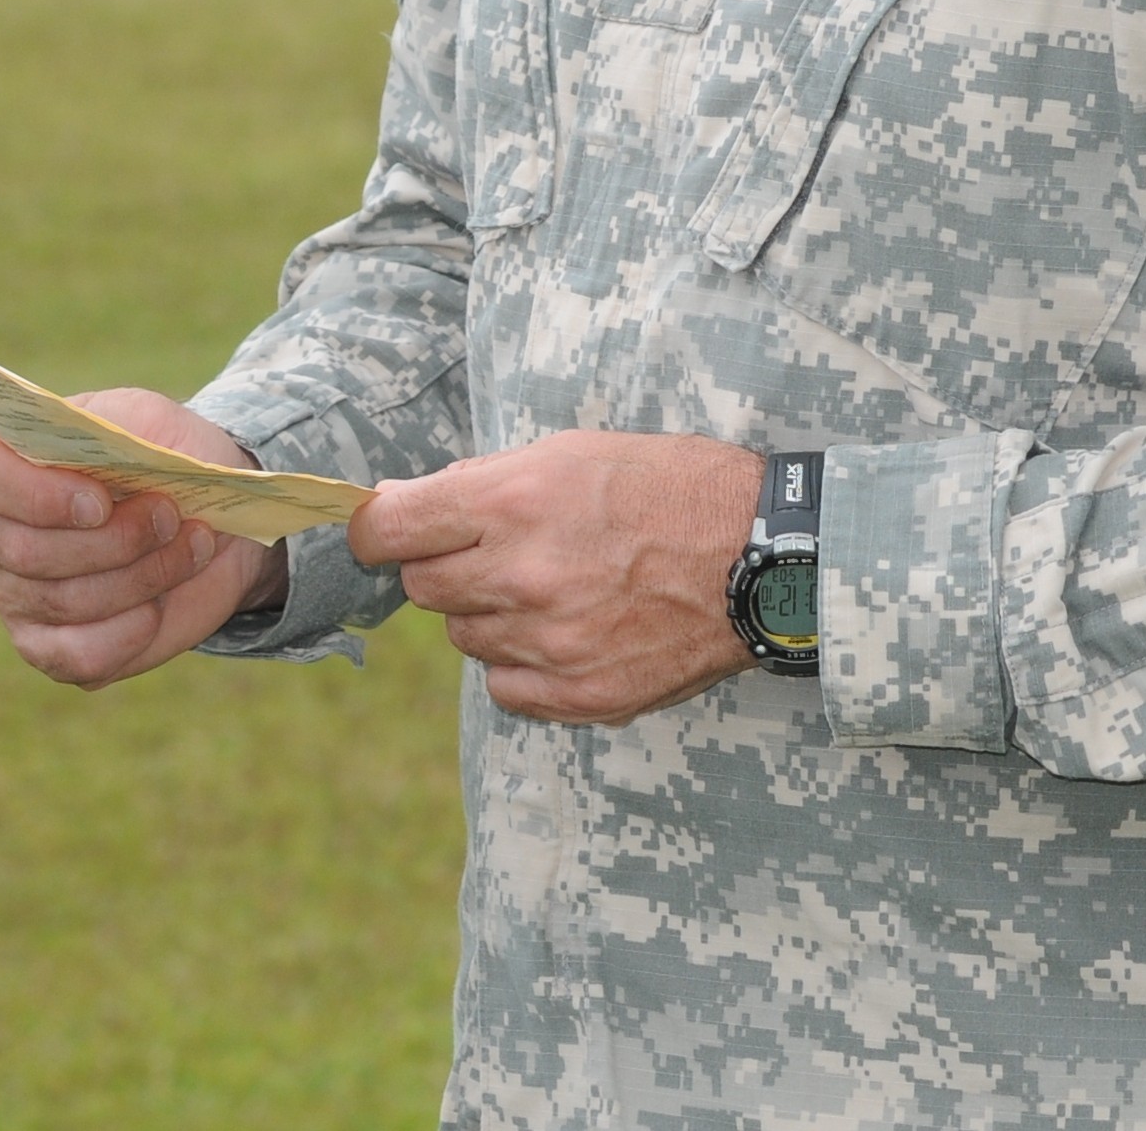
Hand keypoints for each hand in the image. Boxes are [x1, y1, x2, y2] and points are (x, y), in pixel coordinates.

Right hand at [0, 390, 287, 687]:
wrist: (217, 520)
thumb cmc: (174, 462)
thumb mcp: (157, 425)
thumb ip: (117, 433)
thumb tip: (91, 467)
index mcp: (7, 460)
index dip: (34, 493)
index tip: (100, 501)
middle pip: (25, 550)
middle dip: (117, 539)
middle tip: (171, 516)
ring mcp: (15, 593)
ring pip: (63, 602)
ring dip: (144, 576)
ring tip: (191, 545)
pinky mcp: (49, 646)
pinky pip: (79, 655)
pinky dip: (132, 630)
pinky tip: (160, 604)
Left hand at [345, 431, 763, 725]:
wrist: (766, 557)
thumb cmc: (676, 488)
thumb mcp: (579, 451)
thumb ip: (486, 481)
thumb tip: (400, 508)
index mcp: (515, 501)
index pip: (385, 531)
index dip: (378, 531)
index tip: (392, 532)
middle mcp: (522, 574)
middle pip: (423, 589)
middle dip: (452, 567)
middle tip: (509, 551)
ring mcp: (549, 641)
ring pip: (465, 638)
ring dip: (494, 614)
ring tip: (562, 587)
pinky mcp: (578, 693)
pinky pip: (505, 686)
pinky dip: (525, 663)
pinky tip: (575, 630)